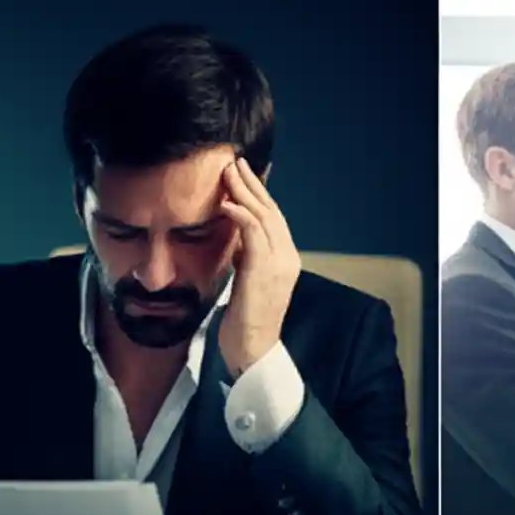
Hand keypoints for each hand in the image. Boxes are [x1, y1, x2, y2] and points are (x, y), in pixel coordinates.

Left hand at [217, 158, 300, 378]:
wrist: (253, 351)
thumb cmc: (246, 321)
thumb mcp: (248, 281)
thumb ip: (248, 258)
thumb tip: (238, 238)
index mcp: (286, 260)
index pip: (274, 219)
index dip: (259, 194)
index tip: (243, 175)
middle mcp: (288, 258)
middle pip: (272, 212)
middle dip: (252, 184)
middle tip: (235, 162)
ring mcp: (278, 264)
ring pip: (264, 217)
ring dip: (245, 192)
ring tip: (228, 173)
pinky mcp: (263, 271)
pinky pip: (253, 234)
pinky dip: (240, 215)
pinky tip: (227, 204)